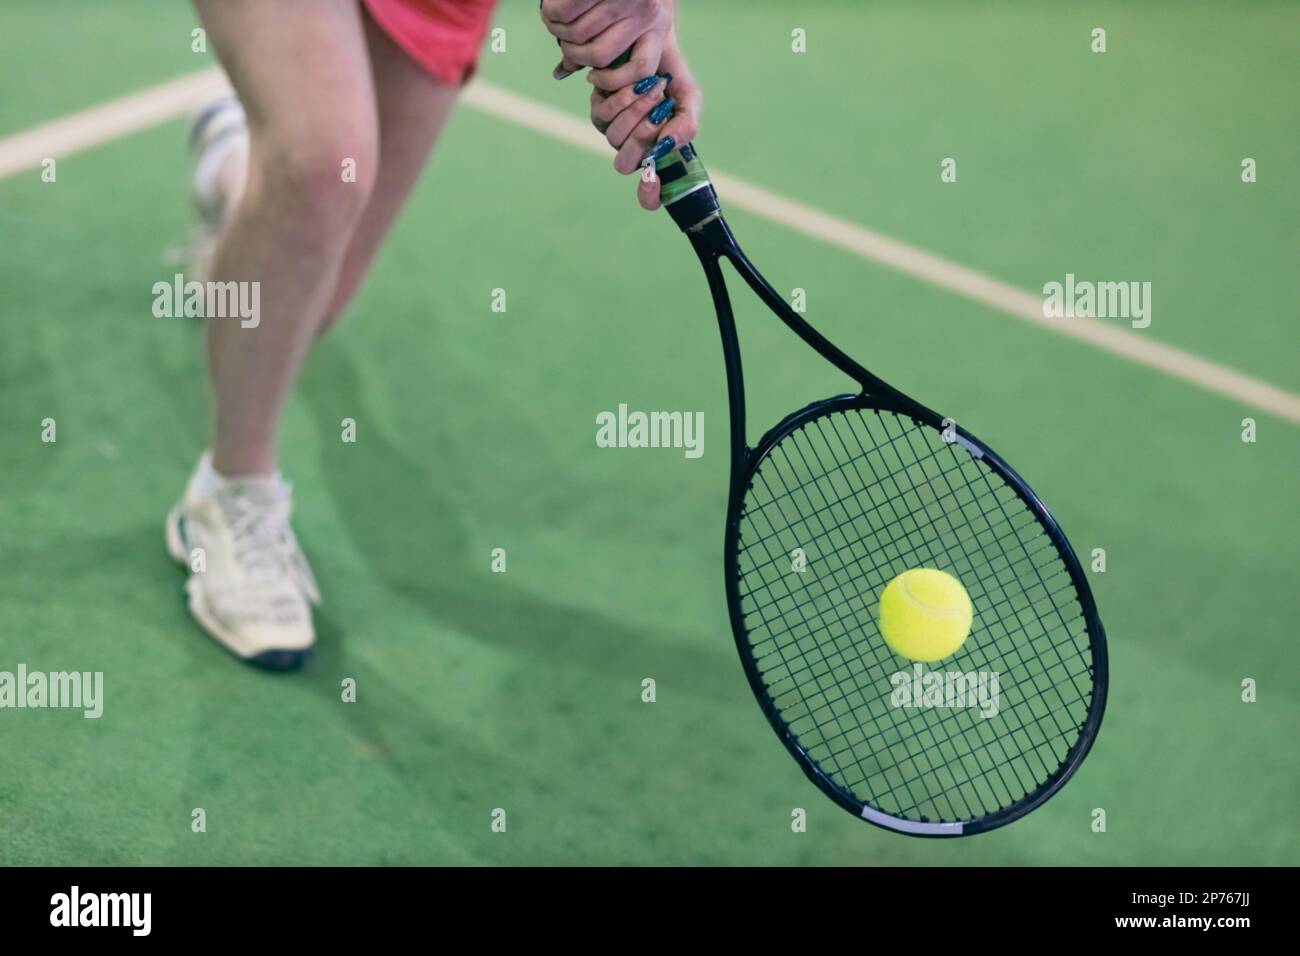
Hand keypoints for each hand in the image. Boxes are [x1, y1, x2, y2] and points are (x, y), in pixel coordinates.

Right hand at [541, 0, 674, 79]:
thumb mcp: (623, 15)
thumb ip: (598, 44)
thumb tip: (562, 72)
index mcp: (657, 27)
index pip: (643, 68)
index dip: (613, 81)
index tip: (591, 77)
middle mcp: (647, 13)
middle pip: (598, 55)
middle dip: (571, 52)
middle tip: (560, 38)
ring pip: (578, 33)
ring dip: (557, 30)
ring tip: (551, 20)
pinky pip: (566, 11)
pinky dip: (552, 13)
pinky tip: (550, 10)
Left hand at [587, 37, 701, 208]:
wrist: (654, 44)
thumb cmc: (674, 78)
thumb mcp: (689, 99)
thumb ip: (687, 125)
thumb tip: (666, 147)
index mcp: (656, 155)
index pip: (649, 196)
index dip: (648, 195)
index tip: (652, 178)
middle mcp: (632, 149)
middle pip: (626, 162)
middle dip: (642, 135)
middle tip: (659, 110)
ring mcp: (613, 132)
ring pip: (614, 137)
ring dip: (634, 112)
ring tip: (654, 87)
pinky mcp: (598, 111)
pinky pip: (604, 114)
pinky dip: (622, 97)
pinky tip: (637, 82)